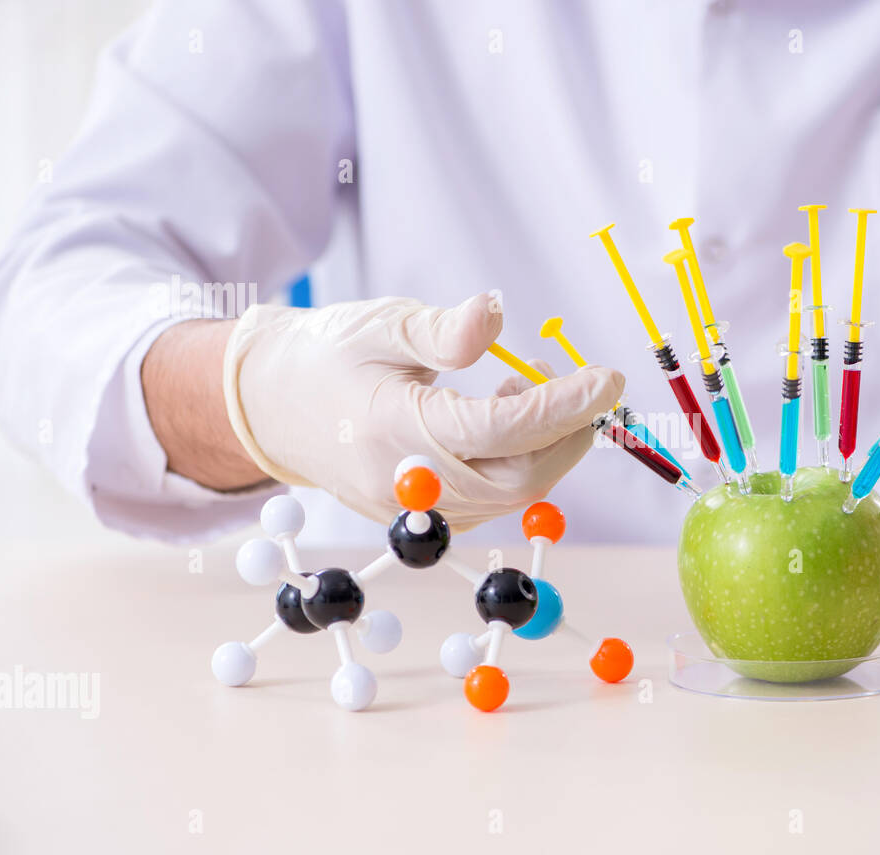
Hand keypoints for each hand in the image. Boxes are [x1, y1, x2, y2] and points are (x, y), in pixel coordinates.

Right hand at [223, 294, 623, 529]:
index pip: (501, 430)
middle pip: (518, 478)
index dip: (564, 406)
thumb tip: (497, 312)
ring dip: (544, 446)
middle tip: (583, 383)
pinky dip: (517, 461)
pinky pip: (489, 499)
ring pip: (509, 495)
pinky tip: (506, 412)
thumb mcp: (382, 324)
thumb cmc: (327, 355)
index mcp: (395, 430)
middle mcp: (408, 483)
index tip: (609, 379)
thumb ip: (444, 329)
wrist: (270, 406)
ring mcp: (414, 510)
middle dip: (568, 434)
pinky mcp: (422, 517)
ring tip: (527, 386)